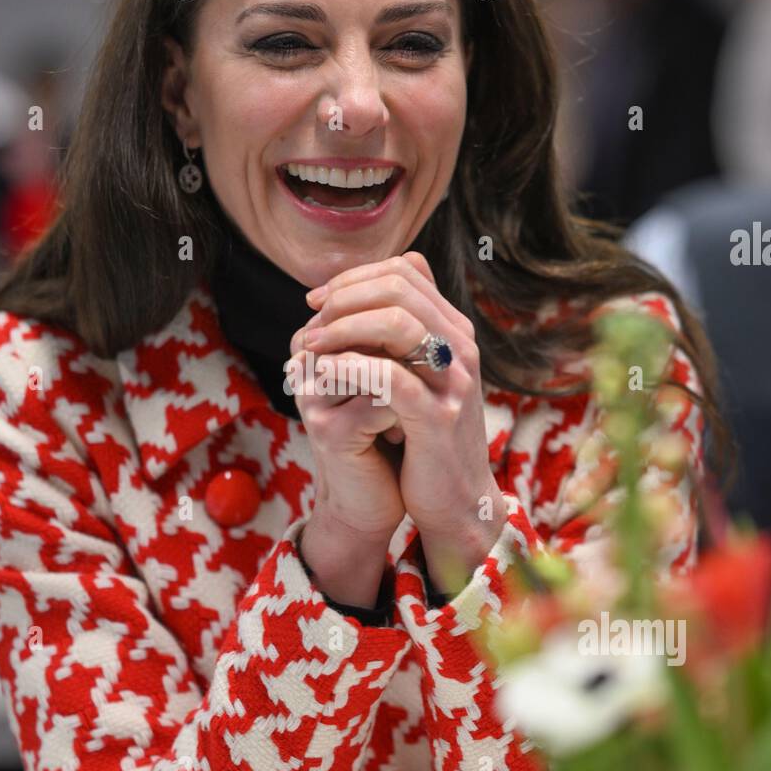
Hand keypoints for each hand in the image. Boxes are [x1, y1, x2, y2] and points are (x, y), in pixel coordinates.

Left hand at [299, 252, 505, 589]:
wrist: (457, 500)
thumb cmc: (427, 439)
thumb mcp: (418, 379)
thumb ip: (396, 341)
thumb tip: (346, 299)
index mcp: (454, 331)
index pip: (406, 271)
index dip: (355, 278)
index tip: (318, 300)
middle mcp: (460, 347)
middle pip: (399, 288)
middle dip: (344, 297)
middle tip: (311, 320)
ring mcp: (453, 381)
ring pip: (398, 323)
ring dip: (343, 327)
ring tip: (310, 345)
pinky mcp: (437, 419)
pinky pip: (392, 377)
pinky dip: (352, 368)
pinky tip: (324, 374)